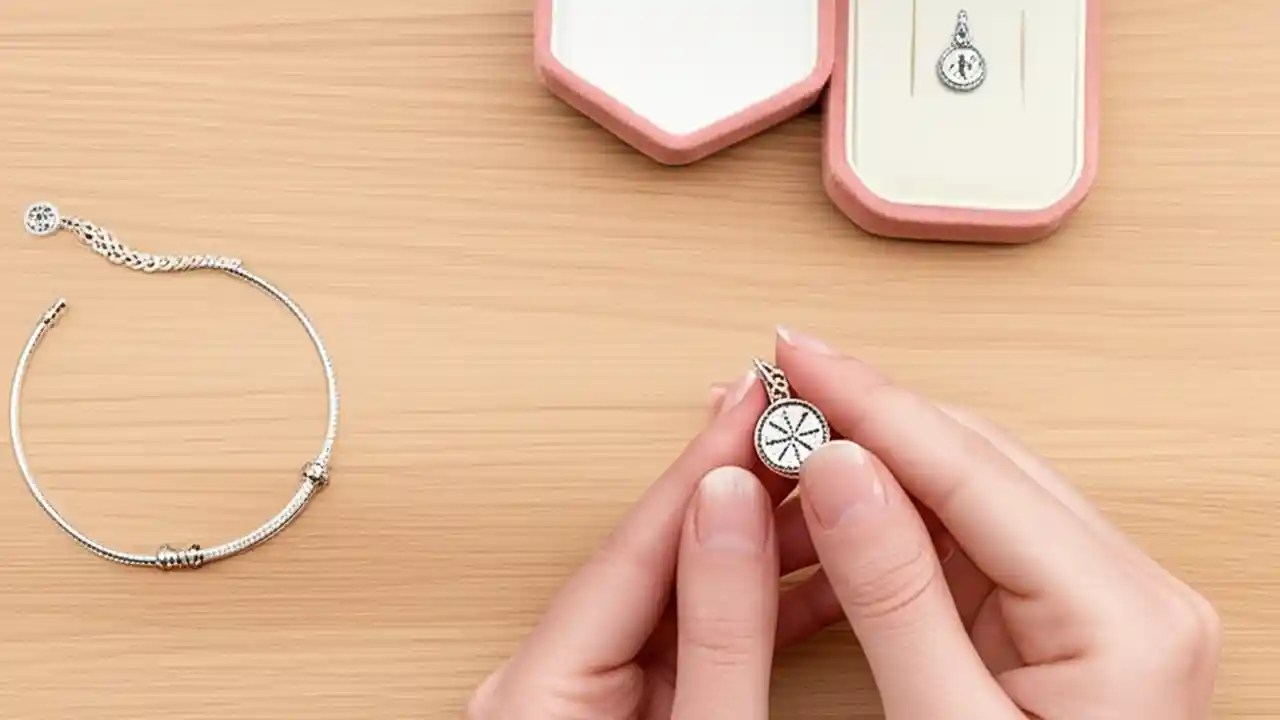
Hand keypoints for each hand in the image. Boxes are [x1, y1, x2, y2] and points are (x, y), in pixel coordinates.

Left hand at [467, 367, 796, 718]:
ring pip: (685, 590)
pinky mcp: (639, 712)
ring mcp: (596, 695)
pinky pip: (701, 636)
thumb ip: (719, 630)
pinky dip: (759, 605)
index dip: (704, 466)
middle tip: (800, 420)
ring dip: (757, 541)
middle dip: (736, 488)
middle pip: (655, 558)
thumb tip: (731, 504)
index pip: (629, 548)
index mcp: (536, 688)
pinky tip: (818, 570)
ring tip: (826, 481)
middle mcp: (553, 681)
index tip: (757, 399)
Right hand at [766, 328, 1220, 718]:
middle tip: (771, 393)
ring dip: (871, 461)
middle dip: (863, 418)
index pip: (970, 469)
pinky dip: (891, 518)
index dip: (867, 402)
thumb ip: (894, 594)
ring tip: (784, 442)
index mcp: (1123, 615)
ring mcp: (1097, 601)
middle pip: (973, 461)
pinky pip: (967, 540)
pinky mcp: (1060, 619)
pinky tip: (830, 510)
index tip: (793, 355)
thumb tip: (839, 467)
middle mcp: (1127, 589)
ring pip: (967, 490)